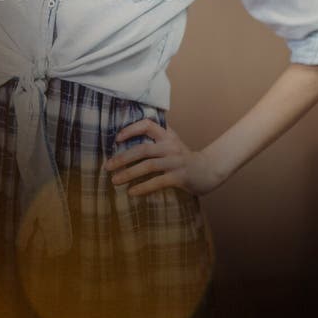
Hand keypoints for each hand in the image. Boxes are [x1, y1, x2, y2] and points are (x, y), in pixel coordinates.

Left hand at [104, 119, 222, 196]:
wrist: (209, 170)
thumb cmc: (183, 158)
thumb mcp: (171, 143)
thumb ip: (155, 139)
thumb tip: (127, 141)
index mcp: (167, 135)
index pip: (147, 125)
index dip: (131, 129)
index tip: (117, 138)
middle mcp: (170, 146)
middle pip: (142, 149)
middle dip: (122, 158)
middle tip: (107, 167)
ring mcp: (175, 161)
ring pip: (148, 166)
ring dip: (129, 174)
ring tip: (115, 181)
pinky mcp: (180, 176)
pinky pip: (158, 182)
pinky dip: (143, 187)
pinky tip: (132, 192)